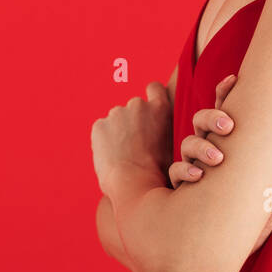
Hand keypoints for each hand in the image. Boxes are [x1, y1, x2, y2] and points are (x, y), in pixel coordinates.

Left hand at [90, 80, 173, 196]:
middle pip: (134, 108)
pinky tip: (111, 157)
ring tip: (123, 155)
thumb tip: (158, 131)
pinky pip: (102, 130)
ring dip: (118, 131)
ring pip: (117, 120)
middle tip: (135, 145)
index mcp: (159, 109)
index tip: (148, 109)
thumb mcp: (172, 146)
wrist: (133, 183)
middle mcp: (138, 105)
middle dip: (133, 121)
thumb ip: (164, 130)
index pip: (154, 88)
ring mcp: (116, 113)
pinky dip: (105, 140)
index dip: (151, 96)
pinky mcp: (99, 125)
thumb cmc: (157, 172)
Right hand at [169, 73, 271, 253]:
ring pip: (189, 144)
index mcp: (231, 151)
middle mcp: (210, 156)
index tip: (233, 79)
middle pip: (202, 122)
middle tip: (229, 124)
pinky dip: (185, 171)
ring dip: (201, 145)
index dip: (225, 95)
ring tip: (218, 157)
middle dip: (212, 117)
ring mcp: (194, 172)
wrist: (222, 261)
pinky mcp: (181, 194)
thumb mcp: (271, 206)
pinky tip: (198, 176)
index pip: (226, 115)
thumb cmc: (248, 229)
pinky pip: (176, 173)